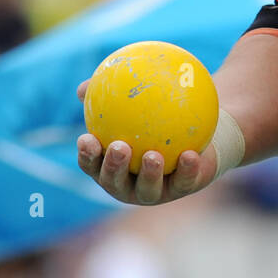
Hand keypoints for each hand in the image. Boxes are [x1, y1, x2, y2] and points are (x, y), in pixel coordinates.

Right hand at [75, 78, 217, 205]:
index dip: (86, 155)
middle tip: (119, 147)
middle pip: (114, 181)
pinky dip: (186, 169)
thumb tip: (83, 87)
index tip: (86, 138)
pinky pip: (184, 181)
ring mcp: (154, 191)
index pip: (92, 163)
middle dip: (114, 167)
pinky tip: (189, 155)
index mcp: (110, 166)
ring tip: (152, 155)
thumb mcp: (132, 106)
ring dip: (149, 173)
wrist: (194, 136)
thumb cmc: (153, 119)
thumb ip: (108, 96)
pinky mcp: (182, 189)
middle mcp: (128, 184)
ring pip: (148, 188)